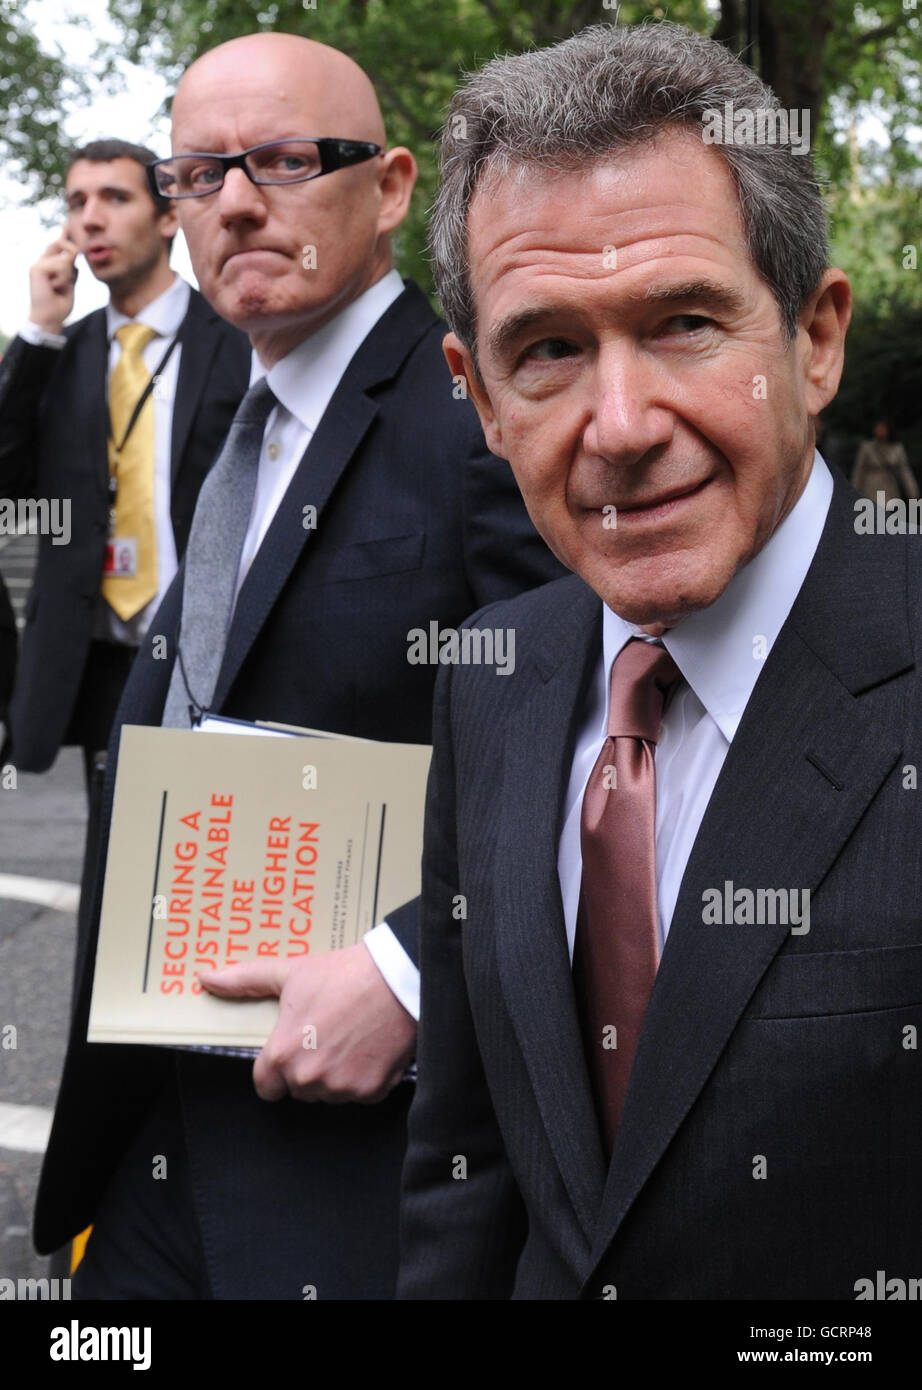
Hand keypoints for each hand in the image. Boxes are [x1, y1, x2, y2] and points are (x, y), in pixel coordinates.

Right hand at [29, 233, 78, 333]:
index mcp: (49, 264)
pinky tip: (54, 287)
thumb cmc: (60, 304)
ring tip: (59, 287)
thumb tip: (75, 253)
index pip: (58, 244)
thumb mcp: (70, 283)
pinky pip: (61, 265)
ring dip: (69, 277)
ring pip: (65, 260)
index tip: (69, 223)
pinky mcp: (37, 268)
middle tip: (72, 271)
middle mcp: (42, 261)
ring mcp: (38, 264)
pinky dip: (63, 279)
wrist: (50, 318)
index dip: (65, 235)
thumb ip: (71, 269)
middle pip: (61, 243)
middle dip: (73, 253)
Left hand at [198, 943, 416, 1103]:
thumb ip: (245, 980)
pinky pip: (360, 1093)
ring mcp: (341, 1088)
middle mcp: (308, 1079)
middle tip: (325, 1035)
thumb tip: (206, 978)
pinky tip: (369, 1048)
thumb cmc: (341, 975)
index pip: (265, 1087)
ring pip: (329, 1093)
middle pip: (298, 1089)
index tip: (290, 1051)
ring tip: (349, 1038)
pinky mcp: (372, 1091)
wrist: (396, 978)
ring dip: (335, 1075)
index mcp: (282, 1056)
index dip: (275, 1070)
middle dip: (307, 1069)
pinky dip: (364, 1077)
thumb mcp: (289, 973)